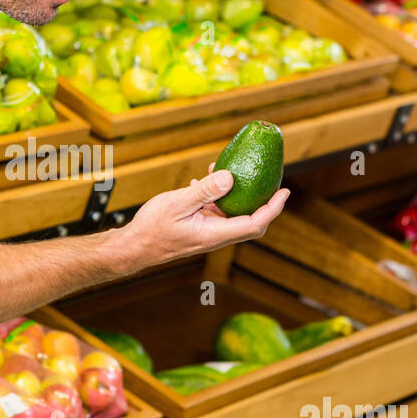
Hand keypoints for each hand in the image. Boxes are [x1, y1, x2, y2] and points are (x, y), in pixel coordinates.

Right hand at [122, 162, 289, 268]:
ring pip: (231, 214)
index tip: (284, 191)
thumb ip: (204, 190)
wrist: (132, 248)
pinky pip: (215, 212)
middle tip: (269, 178)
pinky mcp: (197, 229)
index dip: (272, 208)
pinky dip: (217, 196)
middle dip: (262, 200)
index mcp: (214, 233)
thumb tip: (231, 177)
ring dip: (236, 194)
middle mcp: (215, 236)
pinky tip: (204, 179)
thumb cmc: (151, 229)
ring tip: (229, 169)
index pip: (254, 223)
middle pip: (250, 221)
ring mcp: (206, 234)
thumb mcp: (177, 204)